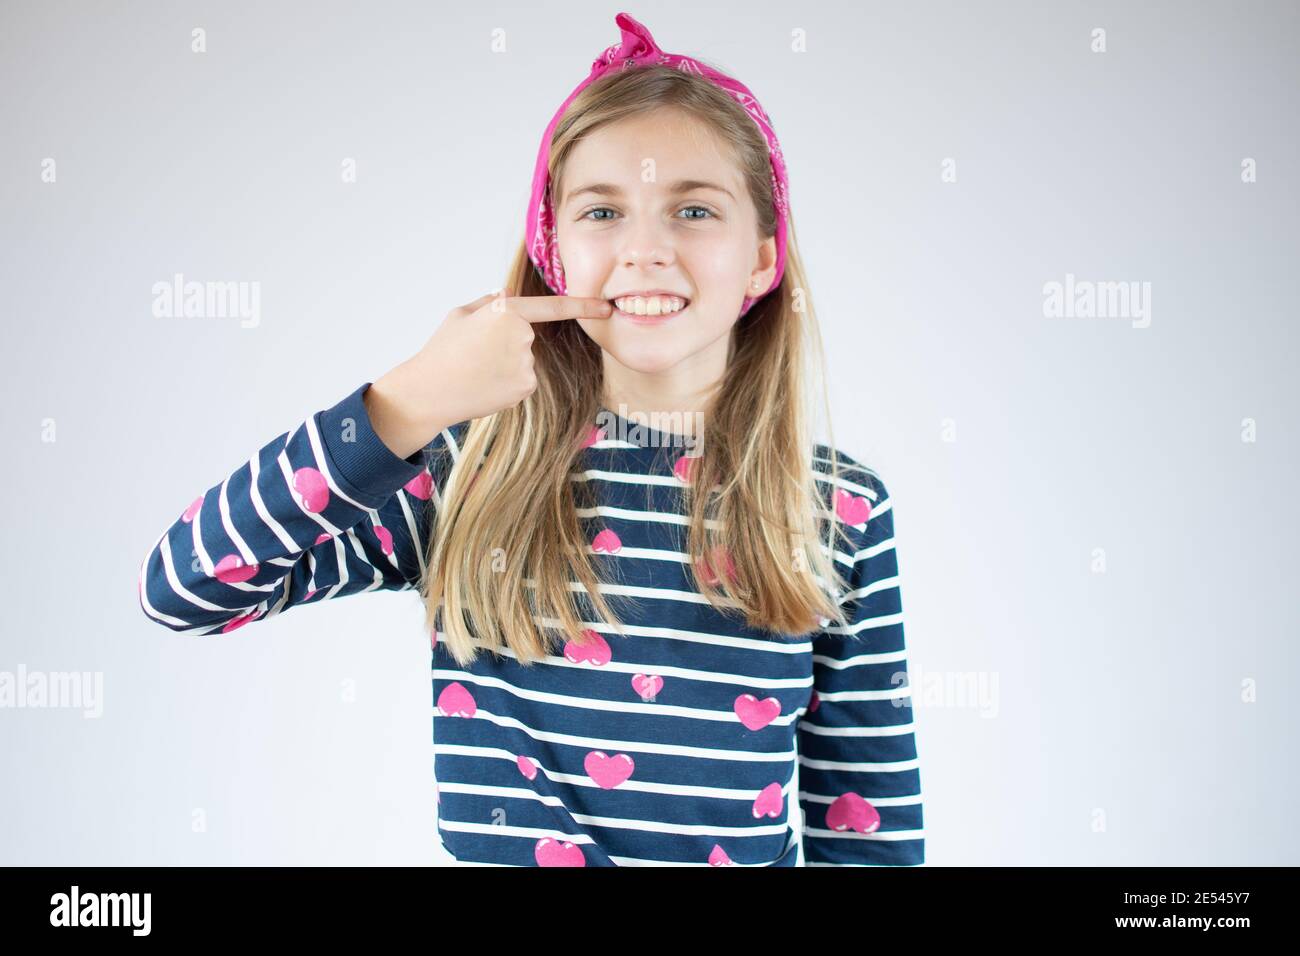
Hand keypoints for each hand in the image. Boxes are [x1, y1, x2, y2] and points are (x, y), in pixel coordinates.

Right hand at [365, 291, 612, 458]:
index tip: (606, 308)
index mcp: (506, 312)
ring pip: (525, 361)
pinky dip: (507, 383)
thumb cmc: (442, 350)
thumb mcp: (461, 315)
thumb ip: (490, 303)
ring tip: (476, 371)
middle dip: (507, 344)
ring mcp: (526, 365)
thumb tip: (507, 294)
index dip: (583, 306)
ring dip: (506, 365)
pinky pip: (523, 381)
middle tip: (476, 354)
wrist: (430, 392)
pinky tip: (485, 385)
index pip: (554, 307)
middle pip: (527, 338)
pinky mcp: (525, 388)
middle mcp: (522, 337)